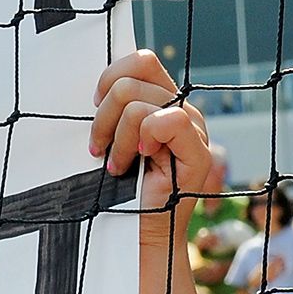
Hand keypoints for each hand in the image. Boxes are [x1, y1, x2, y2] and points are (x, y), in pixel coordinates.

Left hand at [89, 49, 210, 251]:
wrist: (135, 233)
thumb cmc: (115, 188)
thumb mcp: (107, 139)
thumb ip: (110, 110)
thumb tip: (94, 89)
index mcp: (161, 100)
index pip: (141, 61)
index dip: (111, 76)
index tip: (93, 106)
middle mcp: (180, 108)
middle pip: (134, 79)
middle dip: (103, 116)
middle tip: (97, 148)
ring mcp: (193, 128)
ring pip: (139, 104)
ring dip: (117, 138)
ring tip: (116, 165)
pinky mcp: (199, 152)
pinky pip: (169, 121)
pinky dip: (144, 140)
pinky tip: (138, 161)